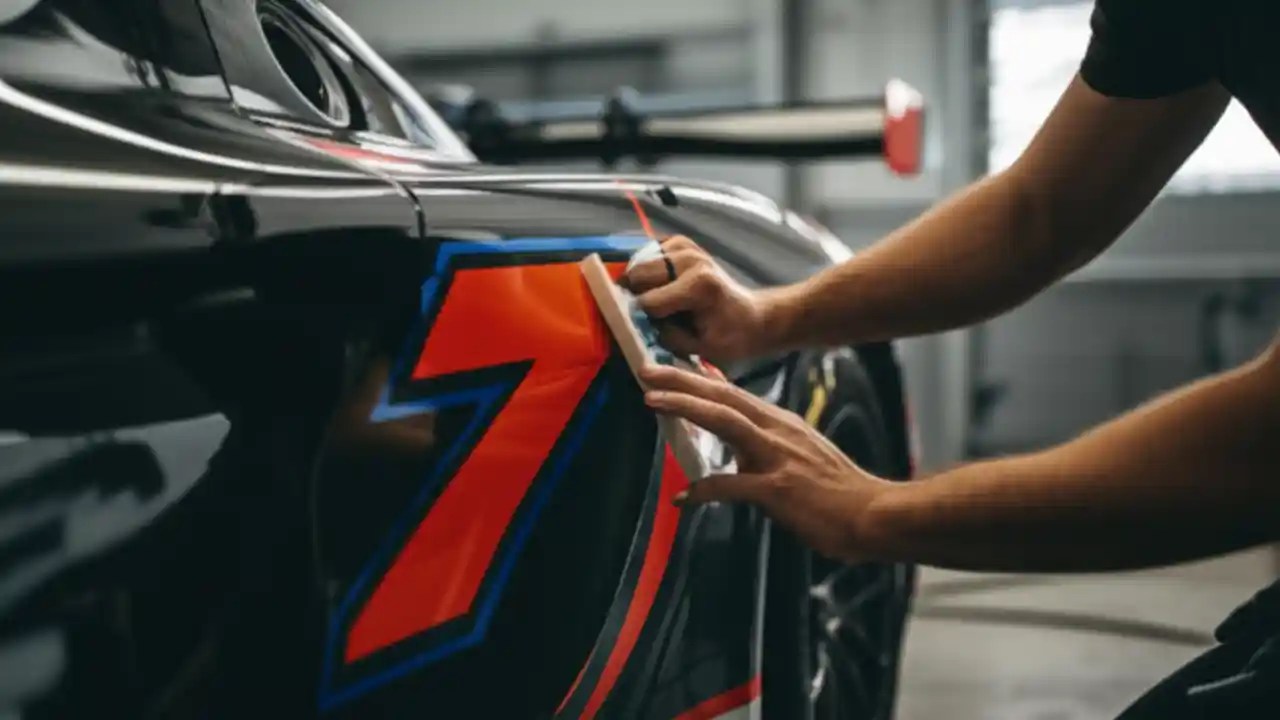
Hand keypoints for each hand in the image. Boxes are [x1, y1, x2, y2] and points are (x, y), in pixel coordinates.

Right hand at [623, 235, 776, 362]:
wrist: (751, 316)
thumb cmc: (729, 337)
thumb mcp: (700, 348)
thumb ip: (667, 337)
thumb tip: (638, 325)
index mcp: (698, 285)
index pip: (647, 302)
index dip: (644, 319)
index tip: (651, 329)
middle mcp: (690, 259)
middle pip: (637, 276)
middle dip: (637, 297)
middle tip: (648, 314)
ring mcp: (685, 247)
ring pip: (638, 264)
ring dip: (640, 283)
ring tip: (656, 299)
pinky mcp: (680, 242)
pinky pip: (647, 254)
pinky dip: (647, 271)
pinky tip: (659, 285)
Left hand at [639, 363, 894, 560]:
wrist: (872, 515)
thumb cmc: (836, 492)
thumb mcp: (799, 456)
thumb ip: (765, 448)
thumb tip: (732, 450)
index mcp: (780, 423)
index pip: (731, 393)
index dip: (697, 378)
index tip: (669, 367)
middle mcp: (777, 431)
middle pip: (722, 395)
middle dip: (681, 379)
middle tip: (646, 368)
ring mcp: (777, 458)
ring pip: (724, 421)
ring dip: (685, 407)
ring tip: (652, 399)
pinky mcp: (778, 489)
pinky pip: (731, 485)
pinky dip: (703, 489)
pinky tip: (683, 497)